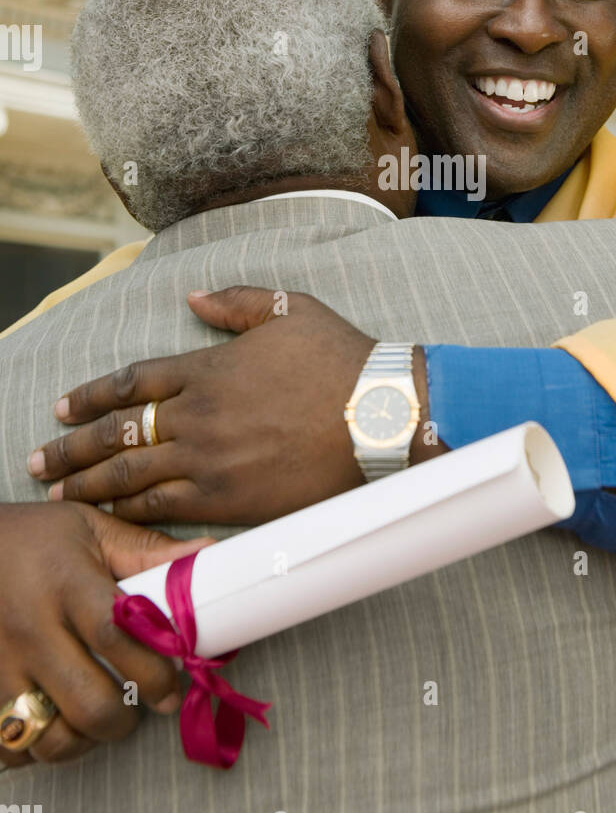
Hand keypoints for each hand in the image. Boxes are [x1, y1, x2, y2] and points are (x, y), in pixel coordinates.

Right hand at [0, 502, 210, 768]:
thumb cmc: (32, 538)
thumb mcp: (89, 529)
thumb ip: (147, 551)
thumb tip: (207, 554)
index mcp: (67, 584)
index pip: (115, 636)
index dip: (152, 670)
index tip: (172, 688)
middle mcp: (31, 628)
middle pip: (88, 701)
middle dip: (125, 719)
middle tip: (138, 706)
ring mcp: (0, 662)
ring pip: (48, 736)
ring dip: (81, 740)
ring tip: (96, 718)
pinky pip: (8, 746)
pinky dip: (33, 748)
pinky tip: (52, 723)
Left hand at [30, 289, 435, 525]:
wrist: (378, 415)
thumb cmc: (339, 360)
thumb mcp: (289, 310)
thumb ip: (236, 302)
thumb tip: (193, 296)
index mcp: (207, 368)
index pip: (131, 384)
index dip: (91, 397)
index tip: (64, 409)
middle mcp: (198, 415)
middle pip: (117, 433)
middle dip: (71, 448)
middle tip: (39, 460)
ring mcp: (209, 461)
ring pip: (131, 474)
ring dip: (89, 484)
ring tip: (60, 494)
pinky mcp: (230, 500)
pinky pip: (165, 508)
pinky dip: (132, 511)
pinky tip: (112, 516)